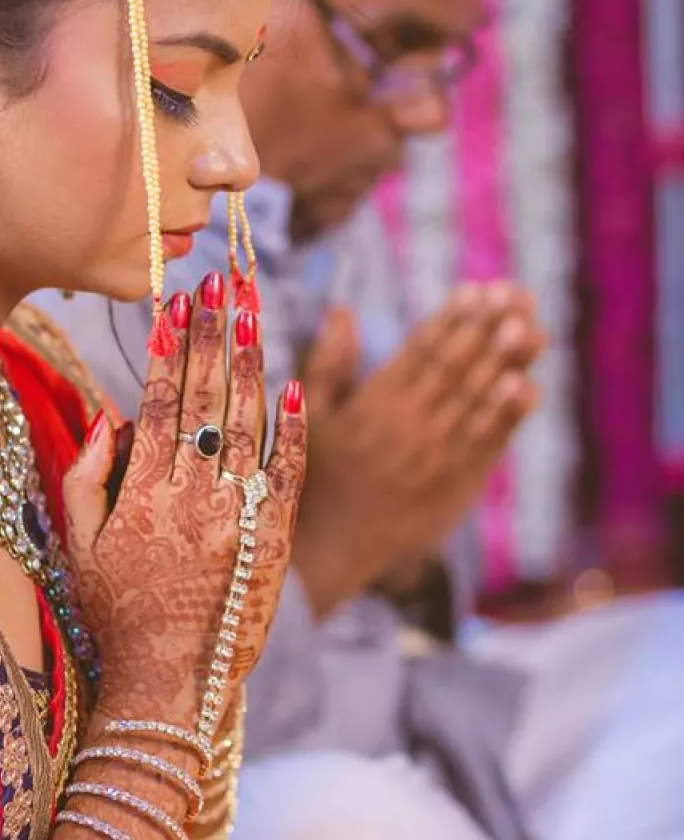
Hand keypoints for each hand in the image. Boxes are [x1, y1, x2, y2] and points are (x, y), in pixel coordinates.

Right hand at [63, 273, 306, 731]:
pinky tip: (293, 386)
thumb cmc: (115, 616)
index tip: (178, 301)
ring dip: (250, 361)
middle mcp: (192, 497)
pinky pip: (287, 473)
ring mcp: (237, 517)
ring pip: (247, 424)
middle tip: (223, 281)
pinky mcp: (273, 539)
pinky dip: (292, 429)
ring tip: (252, 311)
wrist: (170, 682)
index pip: (161, 403)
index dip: (172, 348)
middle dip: (214, 334)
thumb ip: (86, 478)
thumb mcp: (77, 548)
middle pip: (207, 399)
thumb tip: (108, 416)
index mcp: (141, 495)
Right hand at [293, 281, 544, 615]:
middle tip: (514, 295)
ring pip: (476, 401)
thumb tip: (342, 311)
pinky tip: (527, 386)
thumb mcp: (309, 417)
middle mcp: (407, 426)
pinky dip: (507, 416)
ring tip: (530, 327)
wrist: (328, 551)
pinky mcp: (454, 486)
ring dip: (506, 362)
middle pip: (455, 369)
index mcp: (372, 405)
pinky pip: (486, 445)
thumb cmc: (314, 478)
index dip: (451, 318)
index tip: (475, 288)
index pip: (420, 352)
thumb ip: (328, 363)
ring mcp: (434, 457)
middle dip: (486, 329)